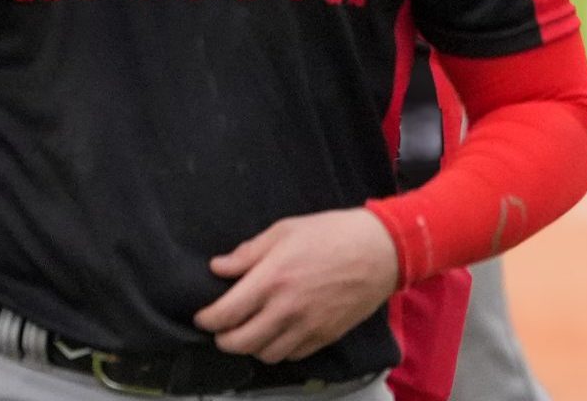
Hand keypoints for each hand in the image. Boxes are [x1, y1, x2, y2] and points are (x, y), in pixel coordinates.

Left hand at [195, 208, 400, 362]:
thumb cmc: (334, 233)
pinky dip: (279, 349)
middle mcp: (286, 309)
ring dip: (252, 346)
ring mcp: (307, 326)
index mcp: (272, 279)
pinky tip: (279, 334)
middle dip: (224, 339)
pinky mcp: (325, 336)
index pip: (224, 314)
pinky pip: (292, 356)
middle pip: (240, 343)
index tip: (204, 316)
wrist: (383, 250)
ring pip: (265, 355)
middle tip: (223, 329)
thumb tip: (219, 268)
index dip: (207, 320)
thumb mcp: (287, 230)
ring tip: (252, 331)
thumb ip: (249, 252)